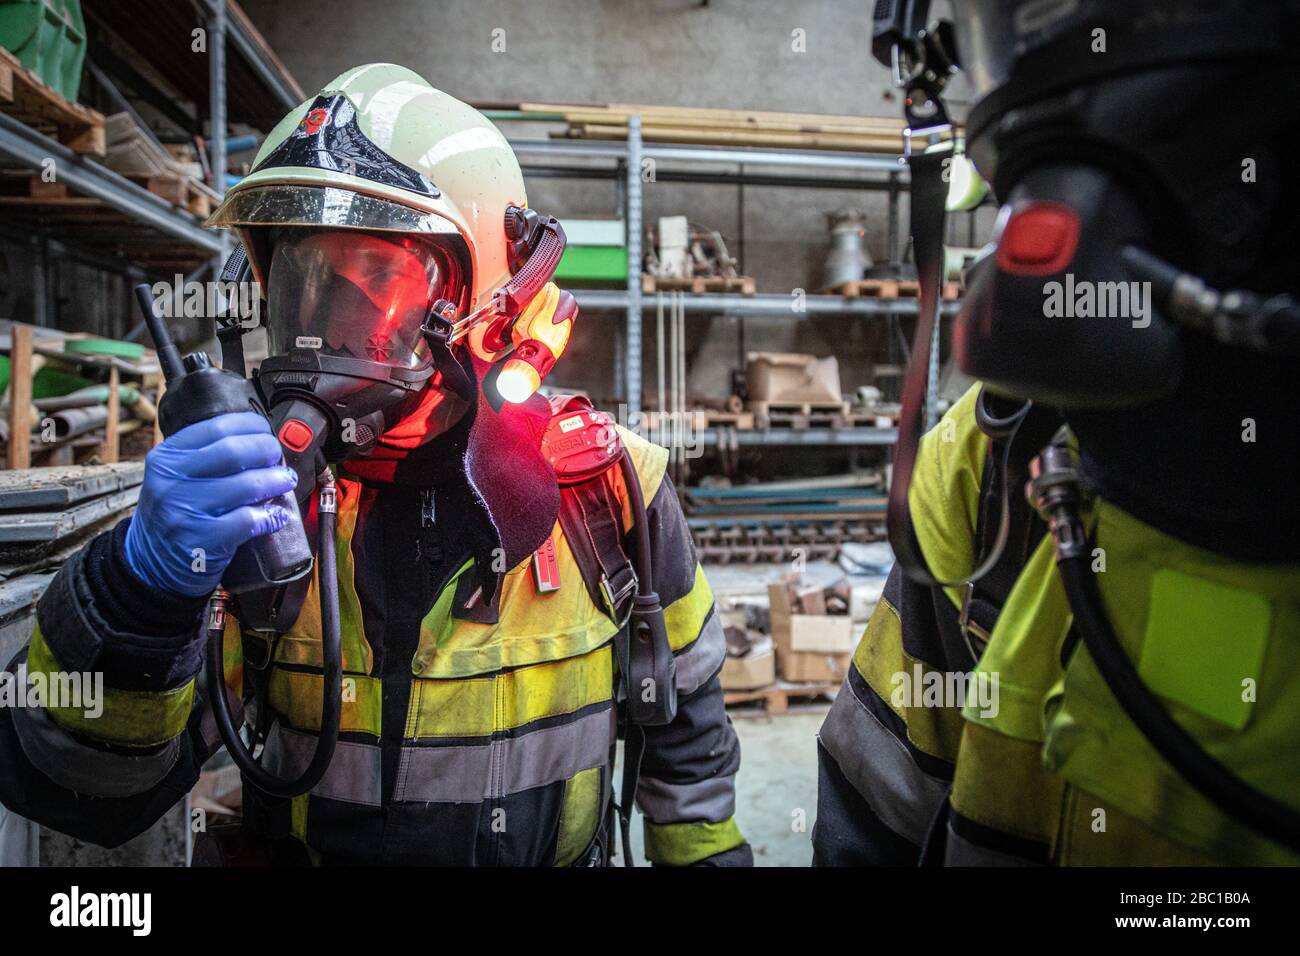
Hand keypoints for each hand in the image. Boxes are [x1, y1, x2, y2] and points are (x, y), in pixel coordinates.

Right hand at [124, 412, 297, 596]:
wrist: (150, 563)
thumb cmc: (175, 513)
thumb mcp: (175, 477)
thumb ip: (206, 457)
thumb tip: (259, 440)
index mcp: (167, 458)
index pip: (217, 427)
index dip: (251, 426)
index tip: (266, 432)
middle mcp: (171, 481)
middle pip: (234, 451)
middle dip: (267, 450)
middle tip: (278, 457)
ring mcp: (185, 511)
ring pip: (247, 485)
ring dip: (276, 480)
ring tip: (286, 481)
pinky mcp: (201, 540)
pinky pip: (248, 520)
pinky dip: (270, 516)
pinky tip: (277, 515)